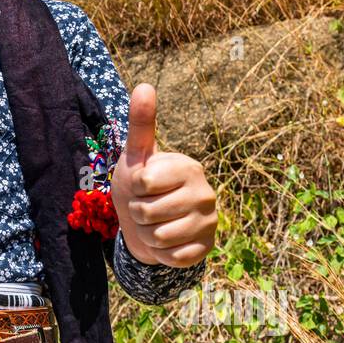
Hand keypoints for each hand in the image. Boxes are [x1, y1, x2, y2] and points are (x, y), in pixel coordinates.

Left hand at [109, 83, 216, 267]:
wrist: (151, 223)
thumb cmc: (141, 185)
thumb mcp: (136, 155)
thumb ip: (141, 123)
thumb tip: (144, 85)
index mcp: (188, 167)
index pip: (143, 183)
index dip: (134, 188)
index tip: (142, 185)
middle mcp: (205, 192)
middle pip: (148, 213)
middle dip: (138, 214)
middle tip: (147, 207)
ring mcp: (209, 221)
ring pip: (158, 237)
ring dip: (147, 235)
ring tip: (155, 224)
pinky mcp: (207, 247)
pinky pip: (172, 257)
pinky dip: (161, 254)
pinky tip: (168, 242)